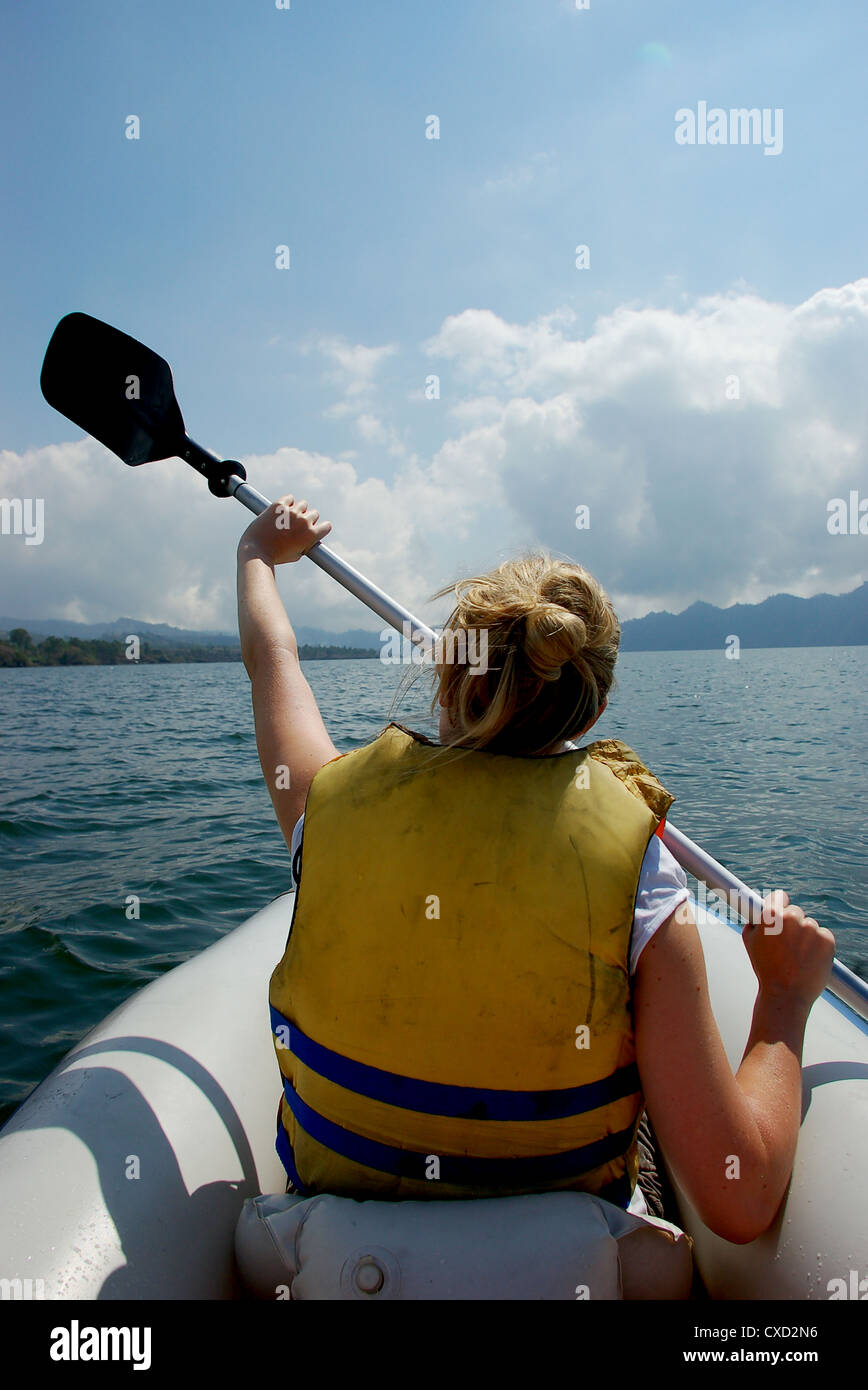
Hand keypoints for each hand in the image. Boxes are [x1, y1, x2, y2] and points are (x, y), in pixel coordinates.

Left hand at [238, 495, 331, 565]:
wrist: (256, 551)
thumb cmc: (276, 556)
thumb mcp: (296, 555)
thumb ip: (305, 544)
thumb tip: (310, 538)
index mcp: (311, 535)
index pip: (327, 526)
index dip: (320, 528)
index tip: (314, 530)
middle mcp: (303, 521)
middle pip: (314, 514)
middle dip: (307, 520)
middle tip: (297, 526)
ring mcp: (291, 512)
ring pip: (303, 504)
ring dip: (298, 510)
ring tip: (288, 518)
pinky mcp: (279, 506)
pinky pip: (289, 498)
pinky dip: (288, 503)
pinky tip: (282, 510)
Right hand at [742, 890, 835, 1008]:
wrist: (786, 995)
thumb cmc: (766, 970)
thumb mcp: (749, 942)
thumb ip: (755, 923)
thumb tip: (758, 913)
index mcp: (772, 916)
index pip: (779, 896)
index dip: (779, 904)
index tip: (782, 908)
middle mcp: (793, 918)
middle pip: (796, 912)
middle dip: (793, 925)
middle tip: (787, 945)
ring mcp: (812, 929)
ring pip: (810, 926)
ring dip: (806, 937)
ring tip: (798, 957)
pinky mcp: (827, 940)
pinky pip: (824, 936)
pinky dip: (819, 945)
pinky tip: (809, 959)